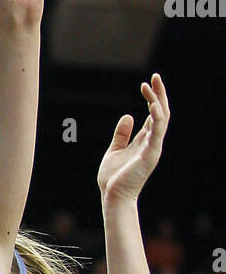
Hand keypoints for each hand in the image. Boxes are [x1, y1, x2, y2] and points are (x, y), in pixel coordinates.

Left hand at [97, 74, 168, 203]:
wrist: (113, 197)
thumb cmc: (113, 177)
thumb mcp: (115, 150)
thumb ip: (122, 134)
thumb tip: (128, 115)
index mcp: (144, 141)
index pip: (153, 115)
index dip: (153, 98)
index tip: (148, 83)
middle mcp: (151, 143)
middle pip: (161, 114)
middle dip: (160, 94)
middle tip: (155, 76)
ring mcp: (153, 148)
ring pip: (162, 120)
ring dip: (157, 101)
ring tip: (150, 85)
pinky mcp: (150, 155)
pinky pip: (157, 133)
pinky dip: (156, 118)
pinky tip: (152, 105)